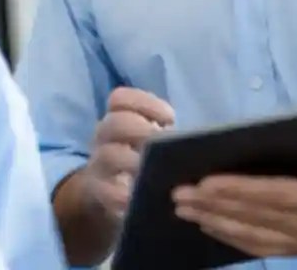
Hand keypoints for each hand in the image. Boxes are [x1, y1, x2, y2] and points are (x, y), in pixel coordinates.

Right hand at [81, 87, 175, 219]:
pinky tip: (141, 197)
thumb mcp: (149, 140)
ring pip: (109, 155)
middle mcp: (103, 138)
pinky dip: (126, 194)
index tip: (171, 118)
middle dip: (142, 129)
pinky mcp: (99, 193)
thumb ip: (165, 133)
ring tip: (156, 171)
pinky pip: (107, 191)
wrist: (110, 193)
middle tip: (164, 143)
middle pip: (115, 123)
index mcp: (117, 118)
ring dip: (135, 161)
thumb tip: (197, 138)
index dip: (144, 103)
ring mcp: (98, 165)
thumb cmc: (142, 160)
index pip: (120, 99)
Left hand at [171, 120, 296, 257]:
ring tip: (183, 210)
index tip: (208, 181)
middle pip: (257, 217)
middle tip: (178, 194)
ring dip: (216, 224)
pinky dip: (232, 238)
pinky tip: (208, 227)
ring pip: (253, 235)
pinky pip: (262, 247)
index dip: (242, 191)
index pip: (278, 196)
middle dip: (215, 206)